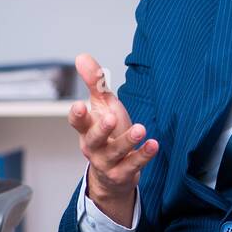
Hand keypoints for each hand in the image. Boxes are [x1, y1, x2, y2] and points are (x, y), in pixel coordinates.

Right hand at [68, 53, 157, 226]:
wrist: (113, 174)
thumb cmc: (109, 134)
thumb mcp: (102, 107)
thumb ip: (94, 83)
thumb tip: (82, 57)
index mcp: (87, 130)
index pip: (78, 123)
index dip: (77, 115)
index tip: (78, 105)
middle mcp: (94, 147)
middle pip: (94, 139)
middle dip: (101, 129)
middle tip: (110, 117)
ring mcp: (108, 162)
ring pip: (116, 152)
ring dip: (128, 140)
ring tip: (141, 129)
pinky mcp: (124, 173)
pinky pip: (134, 165)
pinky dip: (144, 155)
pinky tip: (154, 144)